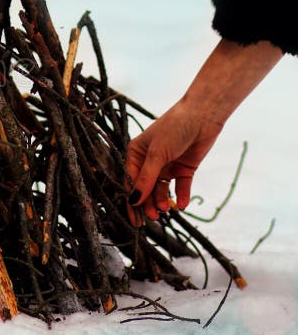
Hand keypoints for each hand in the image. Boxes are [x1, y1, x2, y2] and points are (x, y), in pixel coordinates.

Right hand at [126, 99, 222, 223]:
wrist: (203, 116)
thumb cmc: (173, 128)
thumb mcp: (157, 154)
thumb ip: (146, 179)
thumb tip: (133, 200)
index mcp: (136, 154)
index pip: (131, 181)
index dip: (132, 199)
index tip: (134, 218)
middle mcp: (150, 161)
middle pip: (146, 188)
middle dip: (148, 203)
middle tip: (154, 218)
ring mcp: (167, 165)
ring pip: (161, 189)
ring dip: (162, 200)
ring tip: (166, 210)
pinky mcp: (184, 168)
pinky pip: (180, 187)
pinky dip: (180, 196)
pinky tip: (181, 205)